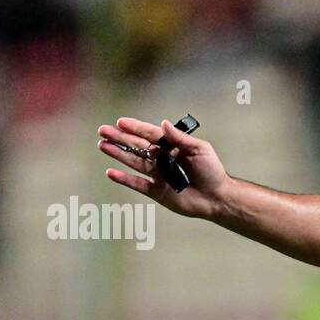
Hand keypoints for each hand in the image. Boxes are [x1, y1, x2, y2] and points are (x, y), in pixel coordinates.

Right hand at [97, 117, 230, 219]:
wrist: (217, 198)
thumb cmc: (212, 171)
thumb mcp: (200, 149)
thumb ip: (180, 138)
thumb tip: (163, 123)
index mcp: (172, 147)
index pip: (150, 135)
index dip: (135, 128)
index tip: (120, 122)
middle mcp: (162, 160)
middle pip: (137, 147)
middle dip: (120, 138)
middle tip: (103, 130)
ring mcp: (158, 175)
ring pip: (134, 162)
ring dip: (118, 154)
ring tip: (102, 145)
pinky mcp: (156, 191)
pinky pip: (137, 184)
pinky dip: (124, 179)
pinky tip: (110, 172)